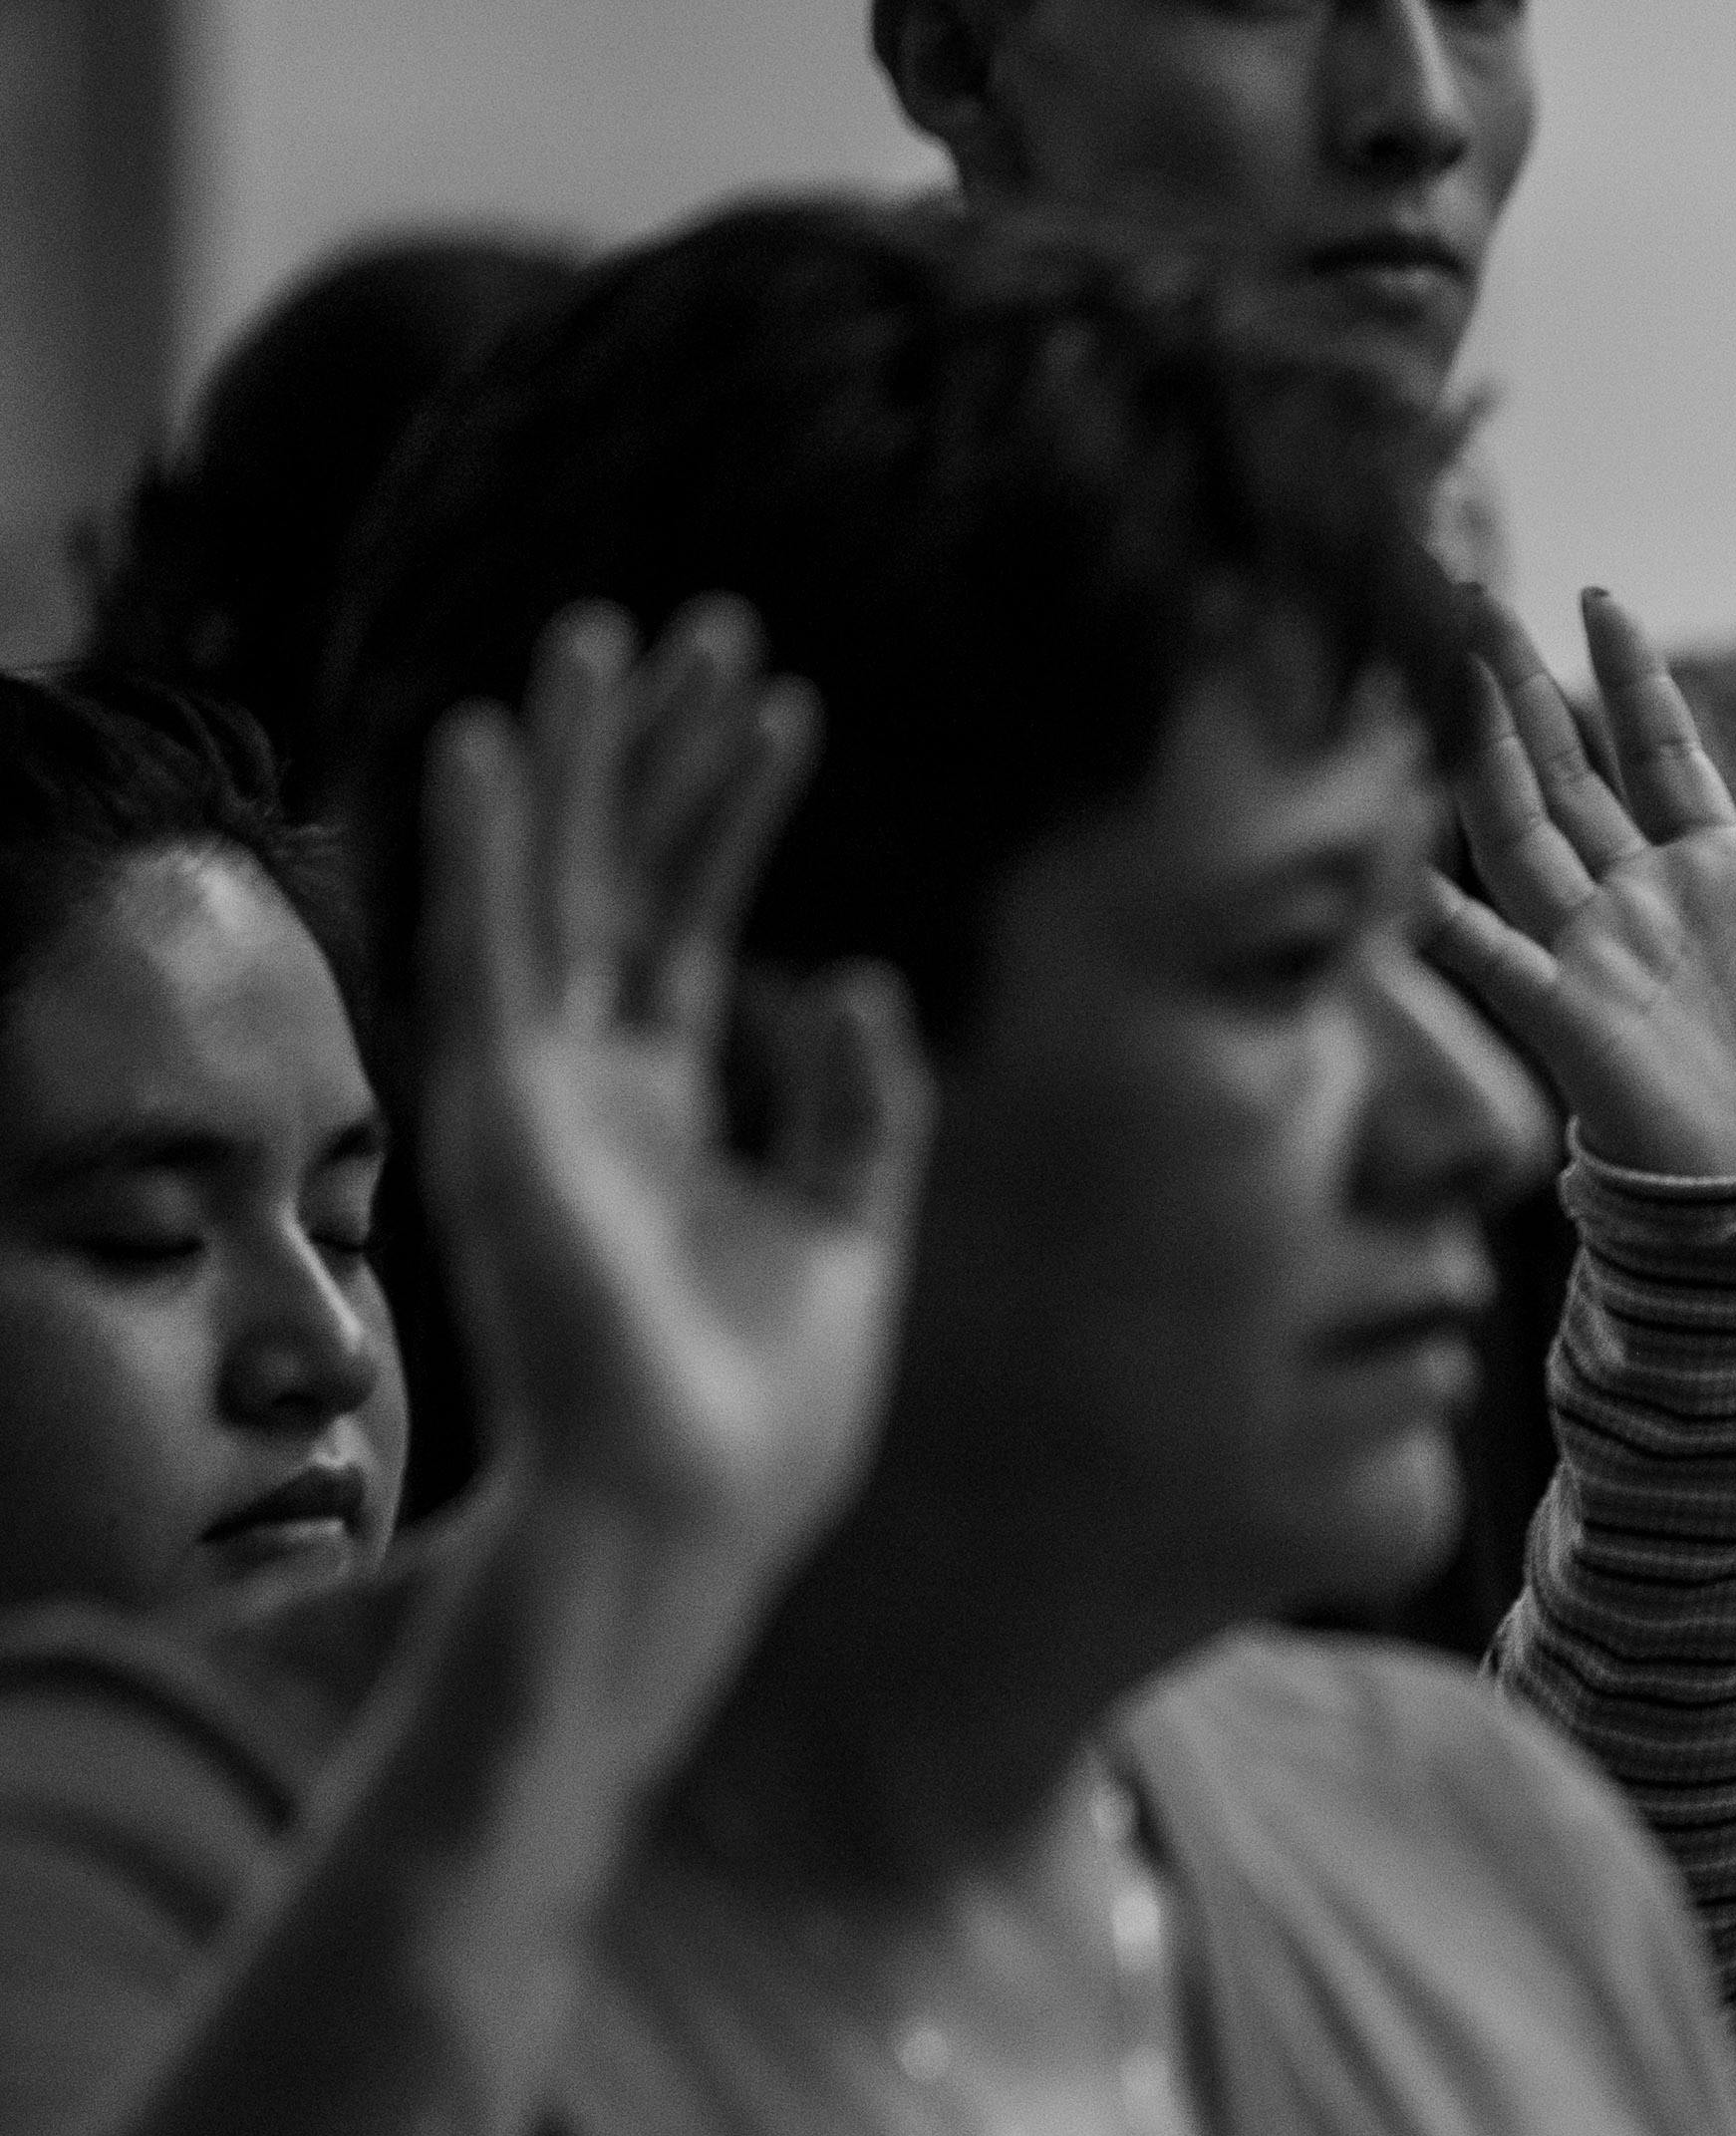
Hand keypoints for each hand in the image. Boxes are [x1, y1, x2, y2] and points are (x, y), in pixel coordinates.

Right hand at [424, 601, 927, 1654]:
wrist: (694, 1514)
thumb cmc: (762, 1413)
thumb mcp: (847, 1236)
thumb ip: (854, 1109)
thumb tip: (854, 983)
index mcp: (666, 1109)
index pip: (695, 920)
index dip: (733, 809)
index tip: (783, 702)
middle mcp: (586, 1083)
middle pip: (621, 875)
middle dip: (656, 749)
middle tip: (699, 621)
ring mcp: (534, 1091)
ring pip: (548, 883)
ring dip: (568, 756)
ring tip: (599, 630)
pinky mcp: (498, 1113)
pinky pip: (484, 950)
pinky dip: (482, 846)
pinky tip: (485, 741)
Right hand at [1425, 588, 1735, 1182]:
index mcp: (1720, 873)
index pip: (1661, 751)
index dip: (1632, 678)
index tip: (1601, 599)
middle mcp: (1643, 900)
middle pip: (1566, 773)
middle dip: (1523, 686)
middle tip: (1475, 597)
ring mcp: (1598, 954)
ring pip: (1519, 832)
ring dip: (1478, 754)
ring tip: (1441, 671)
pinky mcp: (1570, 1021)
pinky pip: (1491, 956)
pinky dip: (1441, 917)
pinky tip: (1393, 865)